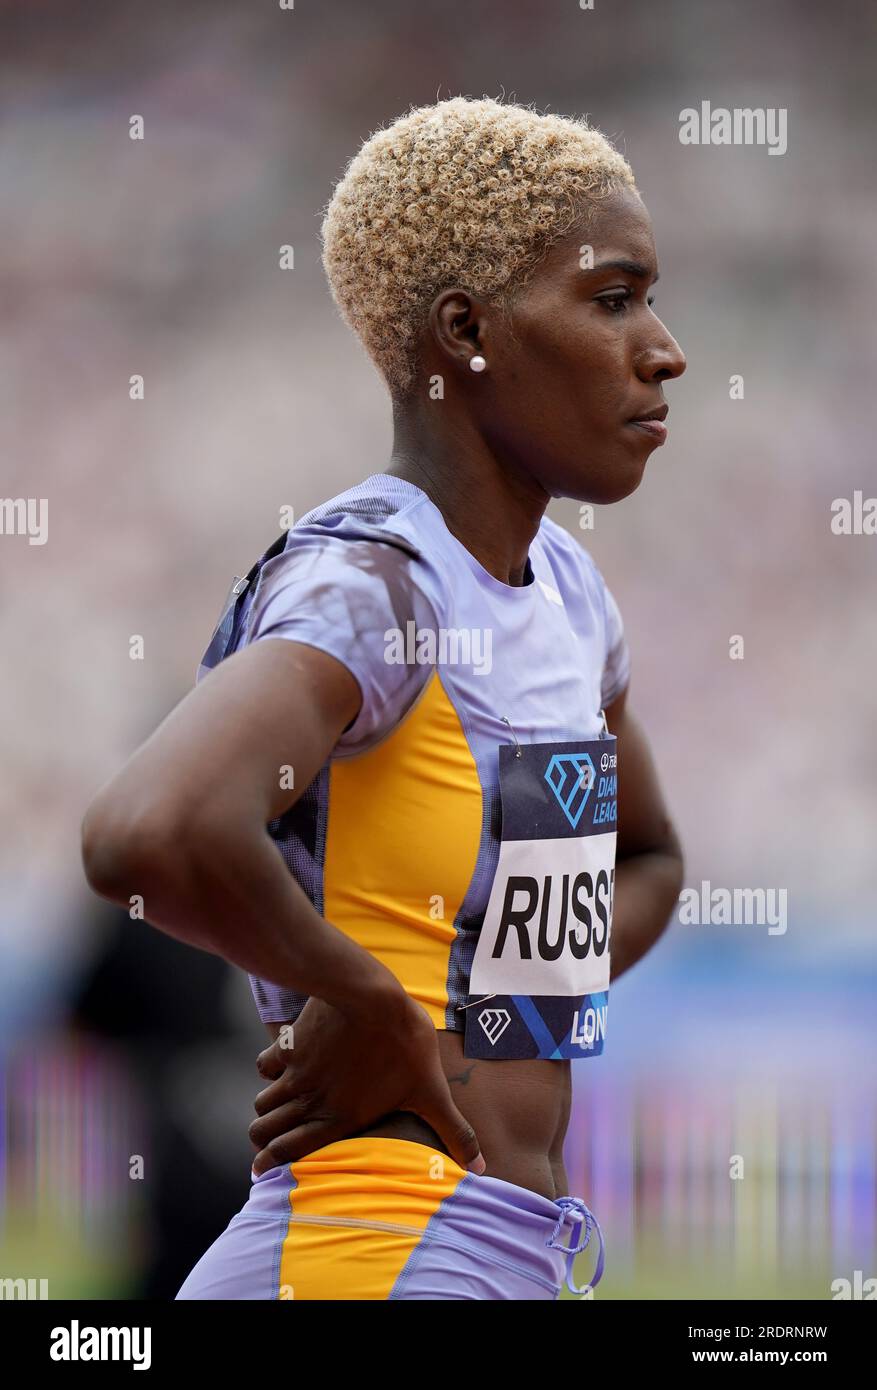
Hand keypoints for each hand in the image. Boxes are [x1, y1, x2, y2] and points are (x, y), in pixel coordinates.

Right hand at [248, 993, 484, 1176]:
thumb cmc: (404, 1044)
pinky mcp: (290, 1043)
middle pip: (262, 1130)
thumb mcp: (432, 1091)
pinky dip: (269, 1069)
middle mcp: (310, 1100)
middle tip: (270, 1139)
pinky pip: (265, 1065)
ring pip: (262, 1102)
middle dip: (263, 1138)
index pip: (288, 1153)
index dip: (270, 1165)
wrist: (371, 995)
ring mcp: (297, 1072)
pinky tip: (283, 1065)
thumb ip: (453, 1131)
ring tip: (276, 1108)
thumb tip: (481, 1167)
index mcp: (338, 1119)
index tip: (263, 1172)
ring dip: (267, 1107)